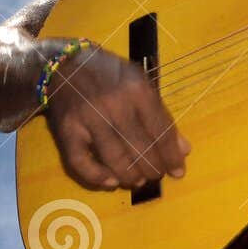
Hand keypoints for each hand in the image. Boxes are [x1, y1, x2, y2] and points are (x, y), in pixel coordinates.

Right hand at [42, 47, 189, 190]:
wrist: (64, 65)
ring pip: (115, 159)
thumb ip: (161, 115)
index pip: (161, 132)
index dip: (171, 156)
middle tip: (155, 175)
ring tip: (137, 181)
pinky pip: (81, 162)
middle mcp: (114, 105)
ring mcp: (88, 118)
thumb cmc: (109, 75)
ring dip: (130, 176)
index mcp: (137, 91)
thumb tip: (183, 150)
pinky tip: (110, 182)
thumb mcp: (140, 85)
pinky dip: (97, 177)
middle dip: (153, 169)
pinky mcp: (67, 130)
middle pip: (141, 149)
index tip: (177, 172)